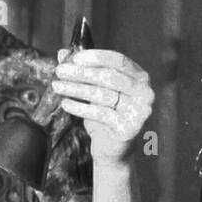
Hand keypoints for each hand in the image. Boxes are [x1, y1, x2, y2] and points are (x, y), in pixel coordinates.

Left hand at [54, 48, 153, 164]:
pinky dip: (80, 108)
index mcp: (139, 77)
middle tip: (59, 71)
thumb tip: (62, 53)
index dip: (96, 57)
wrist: (111, 148)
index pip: (119, 60)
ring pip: (103, 95)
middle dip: (81, 73)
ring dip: (76, 89)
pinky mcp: (129, 128)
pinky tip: (65, 104)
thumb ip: (82, 70)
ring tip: (57, 86)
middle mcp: (144, 92)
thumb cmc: (105, 114)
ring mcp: (139, 111)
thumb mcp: (94, 89)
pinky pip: (101, 114)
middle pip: (110, 77)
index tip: (74, 58)